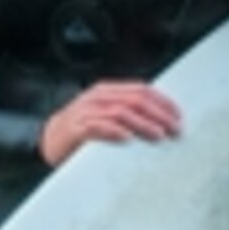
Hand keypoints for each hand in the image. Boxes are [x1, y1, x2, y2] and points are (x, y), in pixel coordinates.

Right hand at [38, 81, 183, 166]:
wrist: (50, 139)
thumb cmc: (82, 129)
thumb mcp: (106, 114)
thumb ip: (128, 111)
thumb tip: (161, 118)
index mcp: (108, 90)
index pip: (142, 89)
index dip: (163, 101)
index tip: (178, 116)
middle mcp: (98, 97)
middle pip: (135, 100)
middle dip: (159, 114)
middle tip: (174, 129)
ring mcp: (86, 112)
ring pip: (120, 112)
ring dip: (142, 123)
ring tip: (158, 134)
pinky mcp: (76, 128)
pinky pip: (97, 127)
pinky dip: (114, 131)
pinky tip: (127, 138)